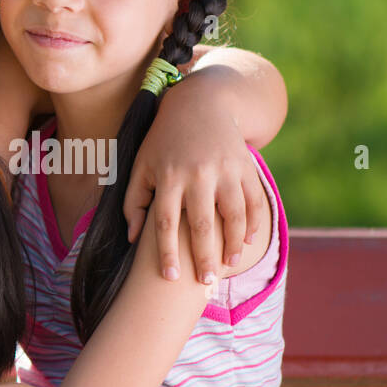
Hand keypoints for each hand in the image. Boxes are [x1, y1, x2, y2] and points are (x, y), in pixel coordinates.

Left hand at [123, 77, 268, 285]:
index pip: (166, 223)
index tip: (170, 277)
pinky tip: (247, 240)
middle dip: (204, 257)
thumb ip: (133, 201)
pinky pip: (253, 200)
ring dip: (232, 244)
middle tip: (205, 282)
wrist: (201, 103)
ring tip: (227, 264)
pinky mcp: (245, 166)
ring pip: (232, 215)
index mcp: (169, 176)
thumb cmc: (163, 140)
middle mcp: (198, 174)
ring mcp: (225, 170)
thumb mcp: (141, 164)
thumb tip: (133, 238)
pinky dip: (252, 222)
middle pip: (202, 225)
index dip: (167, 253)